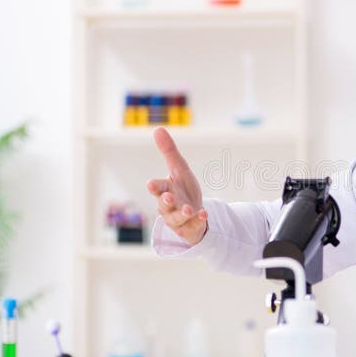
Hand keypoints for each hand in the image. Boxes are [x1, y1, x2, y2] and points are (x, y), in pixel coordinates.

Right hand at [147, 127, 208, 244]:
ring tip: (188, 209)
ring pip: (177, 218)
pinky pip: (193, 226)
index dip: (155, 186)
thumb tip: (158, 128)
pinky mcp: (189, 228)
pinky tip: (204, 214)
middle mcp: (168, 206)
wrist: (193, 213)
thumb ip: (169, 151)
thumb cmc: (182, 189)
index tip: (151, 183)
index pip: (158, 188)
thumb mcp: (179, 169)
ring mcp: (178, 219)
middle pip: (164, 205)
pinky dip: (198, 220)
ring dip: (182, 213)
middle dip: (166, 201)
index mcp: (165, 190)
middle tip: (169, 197)